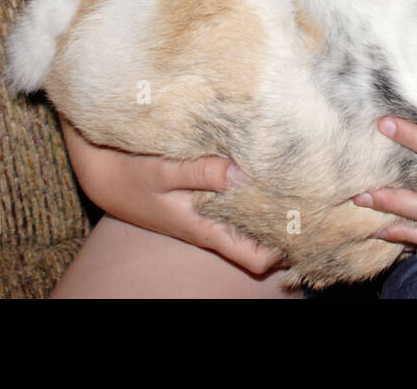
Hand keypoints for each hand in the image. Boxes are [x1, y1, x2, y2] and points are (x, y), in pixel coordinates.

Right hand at [59, 118, 282, 274]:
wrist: (103, 172)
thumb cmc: (131, 174)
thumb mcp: (162, 171)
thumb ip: (199, 172)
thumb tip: (239, 173)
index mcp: (207, 229)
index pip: (256, 257)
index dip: (282, 248)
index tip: (303, 220)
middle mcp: (214, 224)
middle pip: (263, 237)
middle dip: (286, 219)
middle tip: (313, 189)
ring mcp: (212, 210)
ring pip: (254, 215)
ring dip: (273, 198)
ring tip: (298, 172)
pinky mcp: (208, 192)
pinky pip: (241, 196)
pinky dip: (256, 184)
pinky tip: (269, 158)